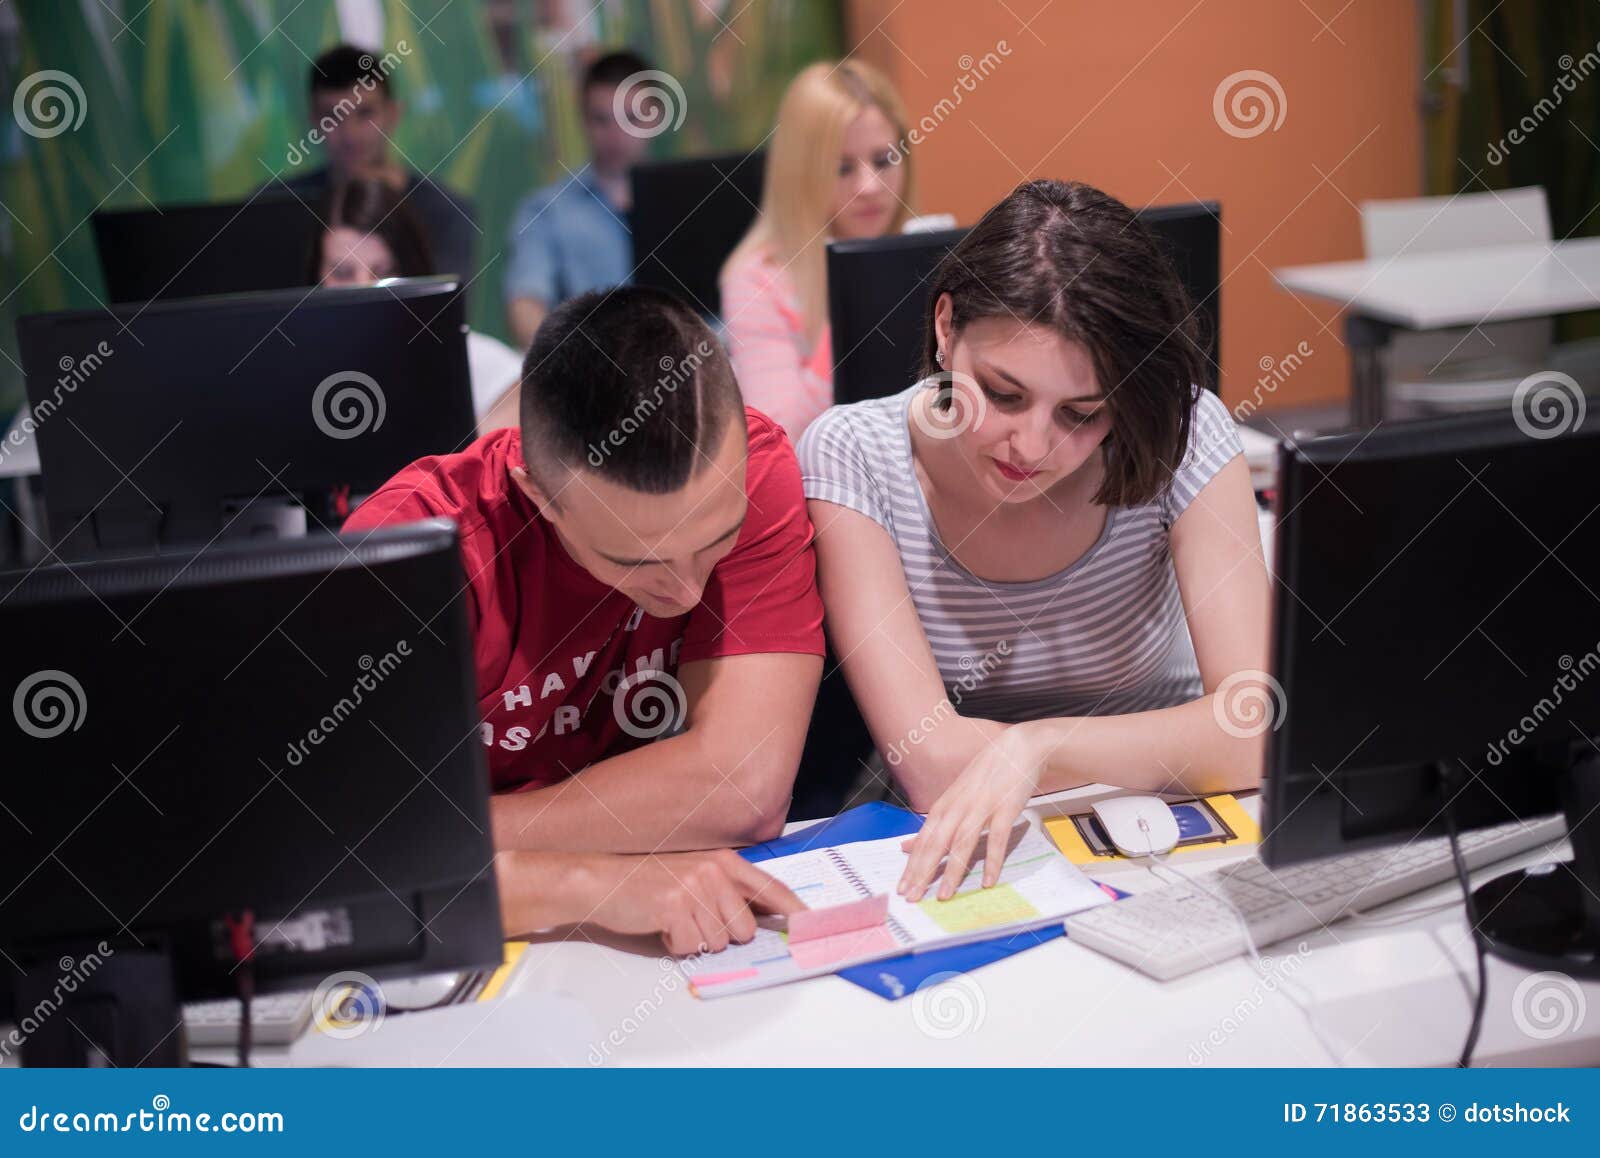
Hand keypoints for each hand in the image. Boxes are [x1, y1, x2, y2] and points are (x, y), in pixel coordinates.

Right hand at [582, 849, 803, 955]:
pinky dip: (675, 944)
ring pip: (718, 943)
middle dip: (721, 935)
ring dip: (695, 940)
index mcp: (724, 862)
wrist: (604, 881)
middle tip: (695, 920)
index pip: (771, 888)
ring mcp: (694, 888)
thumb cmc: (650, 882)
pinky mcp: (674, 908)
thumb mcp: (696, 875)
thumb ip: (730, 892)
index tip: (813, 926)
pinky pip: (690, 947)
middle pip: (745, 930)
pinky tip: (661, 925)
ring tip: (675, 919)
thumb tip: (764, 919)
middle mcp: (714, 872)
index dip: (794, 910)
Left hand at [897, 724, 1045, 901]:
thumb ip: (932, 824)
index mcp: (944, 806)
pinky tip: (987, 881)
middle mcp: (958, 807)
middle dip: (923, 872)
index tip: (901, 888)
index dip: (911, 865)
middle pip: (937, 844)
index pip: (923, 840)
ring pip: (962, 843)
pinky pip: (997, 839)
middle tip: (912, 897)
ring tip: (944, 895)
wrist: (1017, 749)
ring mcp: (982, 807)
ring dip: (952, 871)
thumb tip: (906, 845)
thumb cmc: (984, 776)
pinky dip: (992, 861)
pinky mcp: (1005, 809)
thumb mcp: (953, 797)